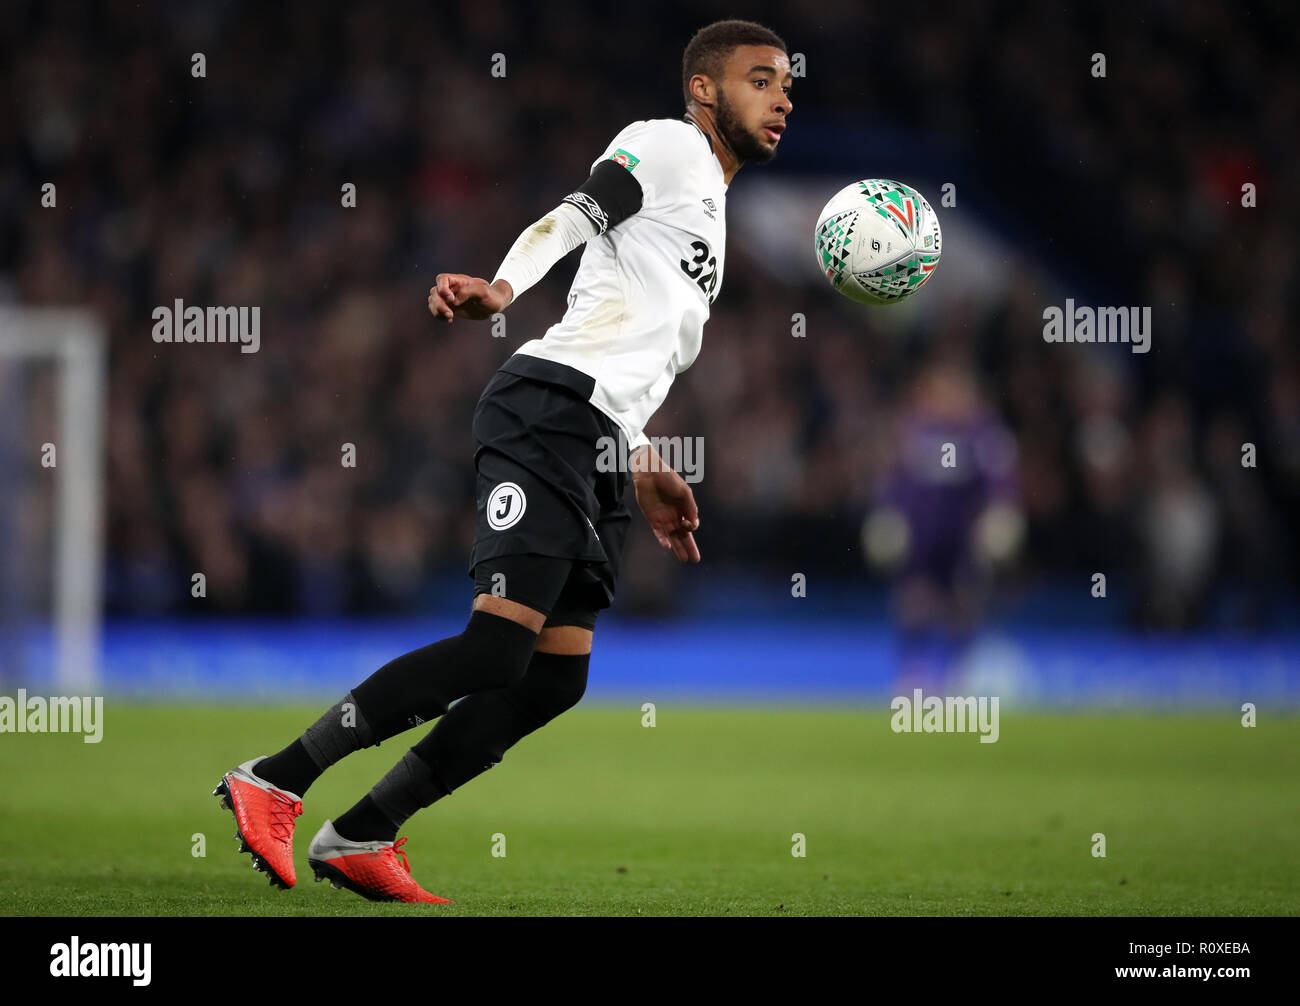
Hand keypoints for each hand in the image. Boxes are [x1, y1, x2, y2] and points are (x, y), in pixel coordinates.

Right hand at [428, 274, 512, 321]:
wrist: (495, 305)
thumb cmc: (491, 296)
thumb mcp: (483, 292)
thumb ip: (468, 292)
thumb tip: (454, 301)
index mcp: (459, 281)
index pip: (442, 279)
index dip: (442, 288)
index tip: (452, 299)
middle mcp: (452, 288)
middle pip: (435, 292)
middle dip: (439, 304)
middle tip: (450, 314)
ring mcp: (450, 298)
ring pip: (433, 301)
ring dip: (437, 310)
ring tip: (449, 317)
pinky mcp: (451, 308)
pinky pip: (437, 310)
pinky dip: (439, 316)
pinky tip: (449, 320)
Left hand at [632, 446, 700, 562]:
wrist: (650, 472)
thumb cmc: (669, 479)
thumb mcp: (684, 492)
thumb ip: (691, 508)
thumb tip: (694, 525)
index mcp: (684, 508)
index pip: (690, 525)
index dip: (691, 528)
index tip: (689, 524)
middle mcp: (674, 515)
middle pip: (683, 535)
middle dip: (689, 547)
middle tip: (696, 559)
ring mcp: (663, 517)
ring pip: (672, 536)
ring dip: (678, 548)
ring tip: (684, 559)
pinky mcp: (652, 518)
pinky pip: (659, 532)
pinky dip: (663, 539)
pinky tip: (668, 546)